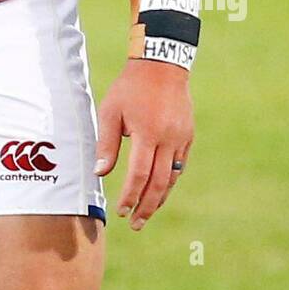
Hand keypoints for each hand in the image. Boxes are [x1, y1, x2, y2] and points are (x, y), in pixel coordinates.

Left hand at [94, 59, 192, 229]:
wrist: (161, 65)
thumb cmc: (130, 87)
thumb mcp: (111, 111)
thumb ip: (107, 144)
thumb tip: (100, 173)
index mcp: (147, 135)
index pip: (139, 176)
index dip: (130, 197)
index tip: (122, 211)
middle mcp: (168, 140)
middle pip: (159, 184)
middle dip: (147, 207)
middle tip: (136, 224)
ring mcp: (181, 139)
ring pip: (173, 178)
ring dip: (160, 198)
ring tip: (148, 212)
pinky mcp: (188, 135)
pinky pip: (180, 165)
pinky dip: (170, 180)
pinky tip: (160, 189)